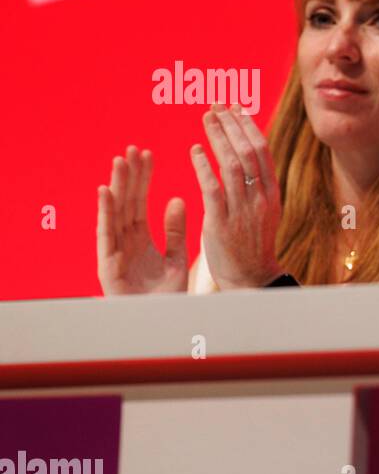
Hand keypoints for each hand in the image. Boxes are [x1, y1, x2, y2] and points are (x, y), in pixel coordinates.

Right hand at [96, 145, 188, 295]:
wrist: (163, 324)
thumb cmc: (168, 297)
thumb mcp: (177, 258)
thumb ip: (176, 230)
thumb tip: (177, 199)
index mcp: (141, 239)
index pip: (141, 201)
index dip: (143, 179)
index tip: (148, 155)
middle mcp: (124, 241)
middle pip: (127, 202)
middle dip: (130, 176)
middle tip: (133, 149)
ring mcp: (114, 251)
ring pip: (115, 213)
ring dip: (116, 186)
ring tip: (120, 161)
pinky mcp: (107, 264)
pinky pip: (106, 234)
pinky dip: (106, 212)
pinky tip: (106, 191)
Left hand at [192, 103, 284, 289]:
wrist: (251, 278)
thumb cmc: (252, 244)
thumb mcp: (262, 211)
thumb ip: (255, 186)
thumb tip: (245, 158)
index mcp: (272, 193)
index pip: (261, 151)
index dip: (247, 126)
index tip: (235, 108)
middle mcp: (260, 198)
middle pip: (247, 151)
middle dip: (232, 124)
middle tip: (217, 104)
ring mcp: (242, 210)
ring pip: (231, 164)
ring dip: (218, 137)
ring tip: (206, 117)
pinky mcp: (222, 223)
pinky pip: (213, 188)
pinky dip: (203, 166)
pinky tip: (194, 150)